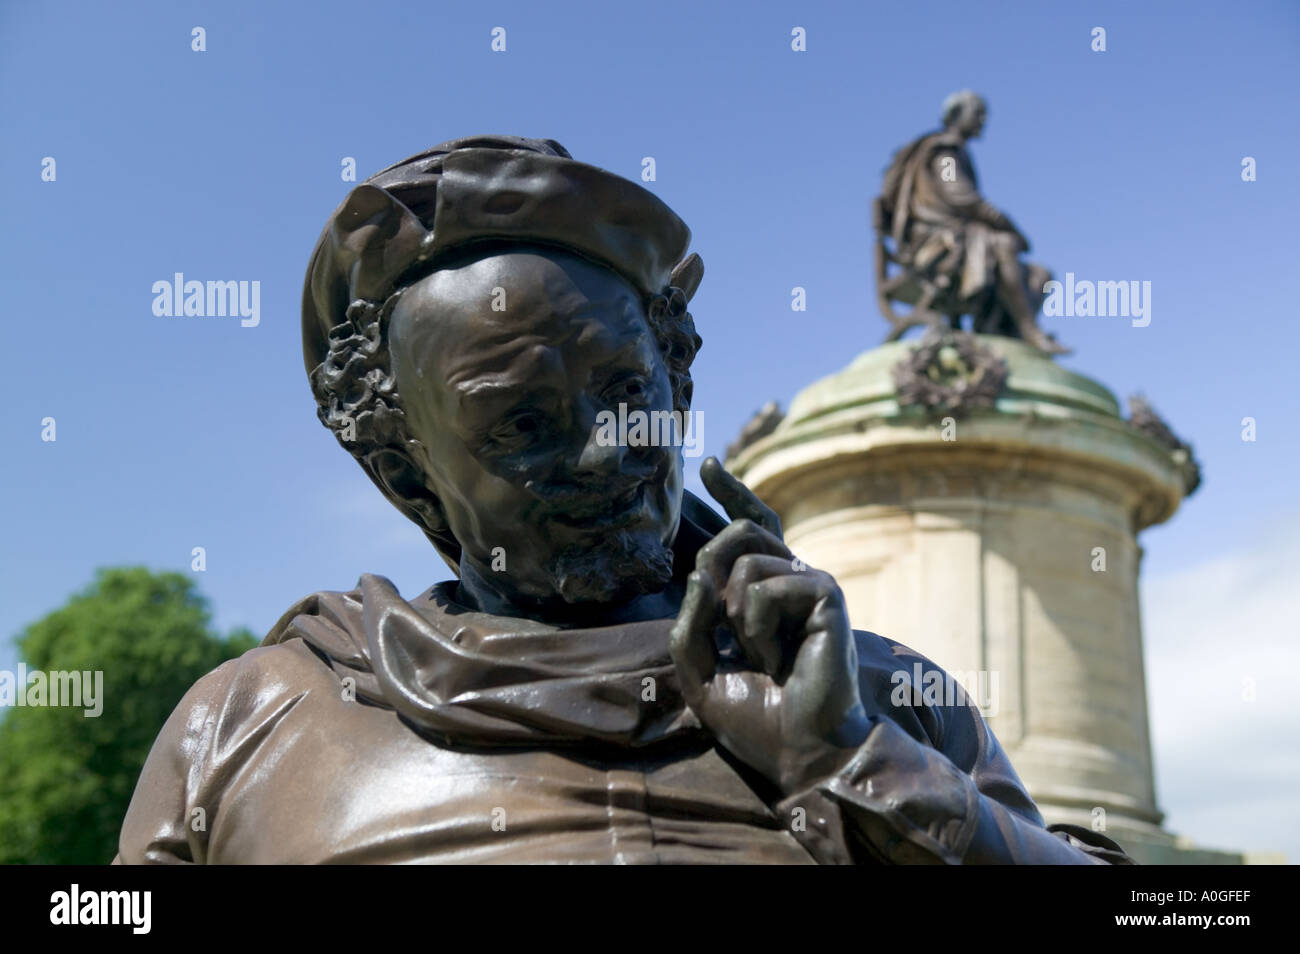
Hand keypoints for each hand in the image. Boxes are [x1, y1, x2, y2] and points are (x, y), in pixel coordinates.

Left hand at [669, 457, 874, 795]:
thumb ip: (691, 620)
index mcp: (765, 592)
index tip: (707, 466)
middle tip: (725, 626)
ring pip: (743, 562)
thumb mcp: (700, 669)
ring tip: (763, 656)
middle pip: (739, 531)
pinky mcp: (826, 593)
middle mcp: (790, 579)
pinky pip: (765, 587)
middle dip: (713, 569)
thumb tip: (700, 571)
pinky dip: (758, 629)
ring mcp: (810, 582)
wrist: (799, 751)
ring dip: (737, 619)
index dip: (730, 492)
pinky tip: (779, 659)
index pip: (749, 528)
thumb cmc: (757, 717)